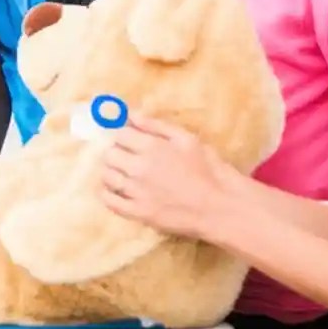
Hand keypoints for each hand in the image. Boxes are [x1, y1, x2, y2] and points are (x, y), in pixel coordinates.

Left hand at [100, 117, 230, 238]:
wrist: (220, 206)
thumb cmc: (209, 169)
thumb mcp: (187, 139)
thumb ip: (156, 126)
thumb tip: (131, 114)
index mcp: (151, 147)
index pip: (119, 134)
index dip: (122, 135)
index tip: (128, 140)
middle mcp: (139, 168)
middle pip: (109, 154)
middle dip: (115, 152)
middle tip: (126, 157)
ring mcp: (136, 192)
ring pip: (107, 176)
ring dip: (111, 171)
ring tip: (122, 173)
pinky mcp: (138, 213)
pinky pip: (110, 202)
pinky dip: (107, 194)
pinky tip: (115, 191)